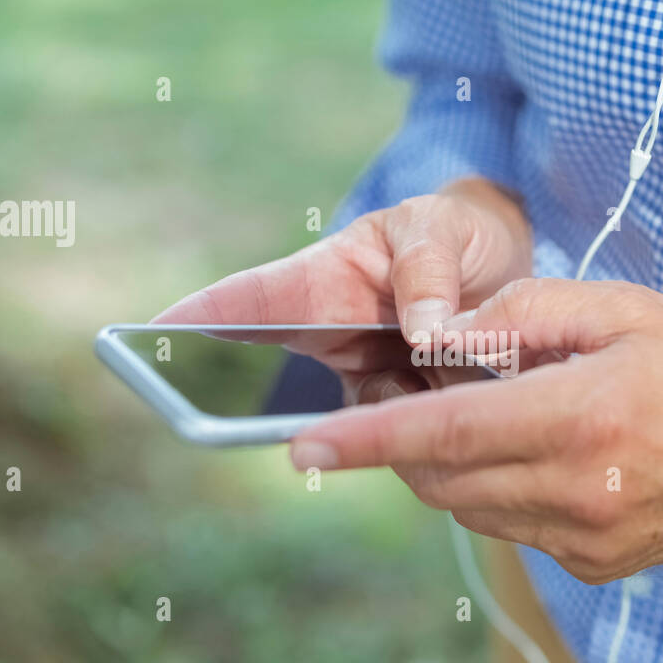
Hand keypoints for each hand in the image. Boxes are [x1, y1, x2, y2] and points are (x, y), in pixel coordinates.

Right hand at [152, 177, 531, 402]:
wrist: (509, 267)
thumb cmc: (460, 233)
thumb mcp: (443, 233)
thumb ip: (429, 279)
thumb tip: (424, 337)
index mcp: (324, 278)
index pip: (252, 298)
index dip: (203, 317)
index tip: (152, 330)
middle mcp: (333, 332)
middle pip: (298, 377)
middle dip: (310, 386)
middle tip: (336, 394)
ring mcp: (365, 373)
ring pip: (360, 413)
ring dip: (412, 395)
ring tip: (465, 354)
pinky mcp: (403, 406)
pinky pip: (403, 428)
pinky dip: (437, 415)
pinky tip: (468, 377)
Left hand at [288, 278, 662, 582]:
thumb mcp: (620, 311)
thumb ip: (522, 316)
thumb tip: (440, 338)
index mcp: (581, 416)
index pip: (444, 432)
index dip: (366, 441)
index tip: (302, 449)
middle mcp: (576, 490)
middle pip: (441, 478)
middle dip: (406, 442)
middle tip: (421, 395)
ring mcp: (583, 538)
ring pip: (467, 508)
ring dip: (451, 464)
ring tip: (498, 415)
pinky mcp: (592, 564)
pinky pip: (509, 527)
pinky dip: (497, 488)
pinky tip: (540, 451)